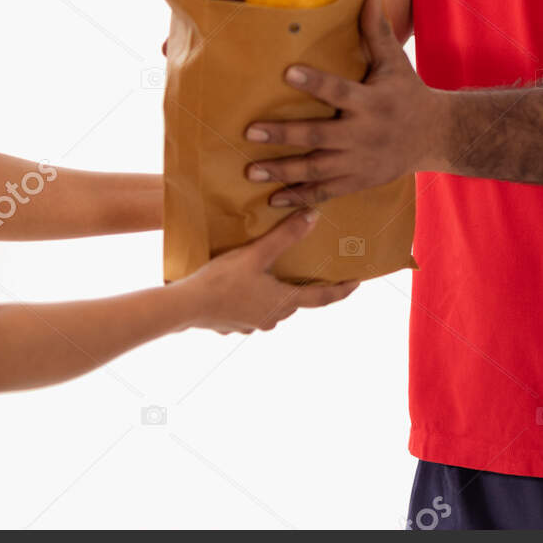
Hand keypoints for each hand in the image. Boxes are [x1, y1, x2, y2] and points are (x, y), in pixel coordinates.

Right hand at [177, 209, 357, 334]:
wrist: (185, 307)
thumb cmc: (222, 280)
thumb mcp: (256, 254)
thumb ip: (285, 236)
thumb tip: (313, 217)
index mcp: (283, 302)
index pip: (322, 297)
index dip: (341, 290)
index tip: (357, 282)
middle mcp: (272, 317)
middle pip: (295, 300)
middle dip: (303, 286)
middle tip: (310, 270)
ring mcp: (251, 324)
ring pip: (272, 306)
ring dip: (276, 291)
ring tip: (272, 273)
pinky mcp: (232, 325)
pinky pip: (249, 309)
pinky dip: (251, 297)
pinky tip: (239, 285)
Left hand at [243, 0, 444, 206]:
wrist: (434, 136)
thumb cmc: (407, 93)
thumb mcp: (395, 63)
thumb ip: (377, 32)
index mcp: (370, 102)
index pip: (338, 91)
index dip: (314, 82)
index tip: (287, 72)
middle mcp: (363, 134)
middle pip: (318, 136)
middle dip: (283, 134)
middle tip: (250, 131)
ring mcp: (360, 162)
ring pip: (317, 169)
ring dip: (283, 170)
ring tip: (251, 169)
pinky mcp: (358, 181)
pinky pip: (326, 192)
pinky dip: (300, 196)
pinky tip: (273, 197)